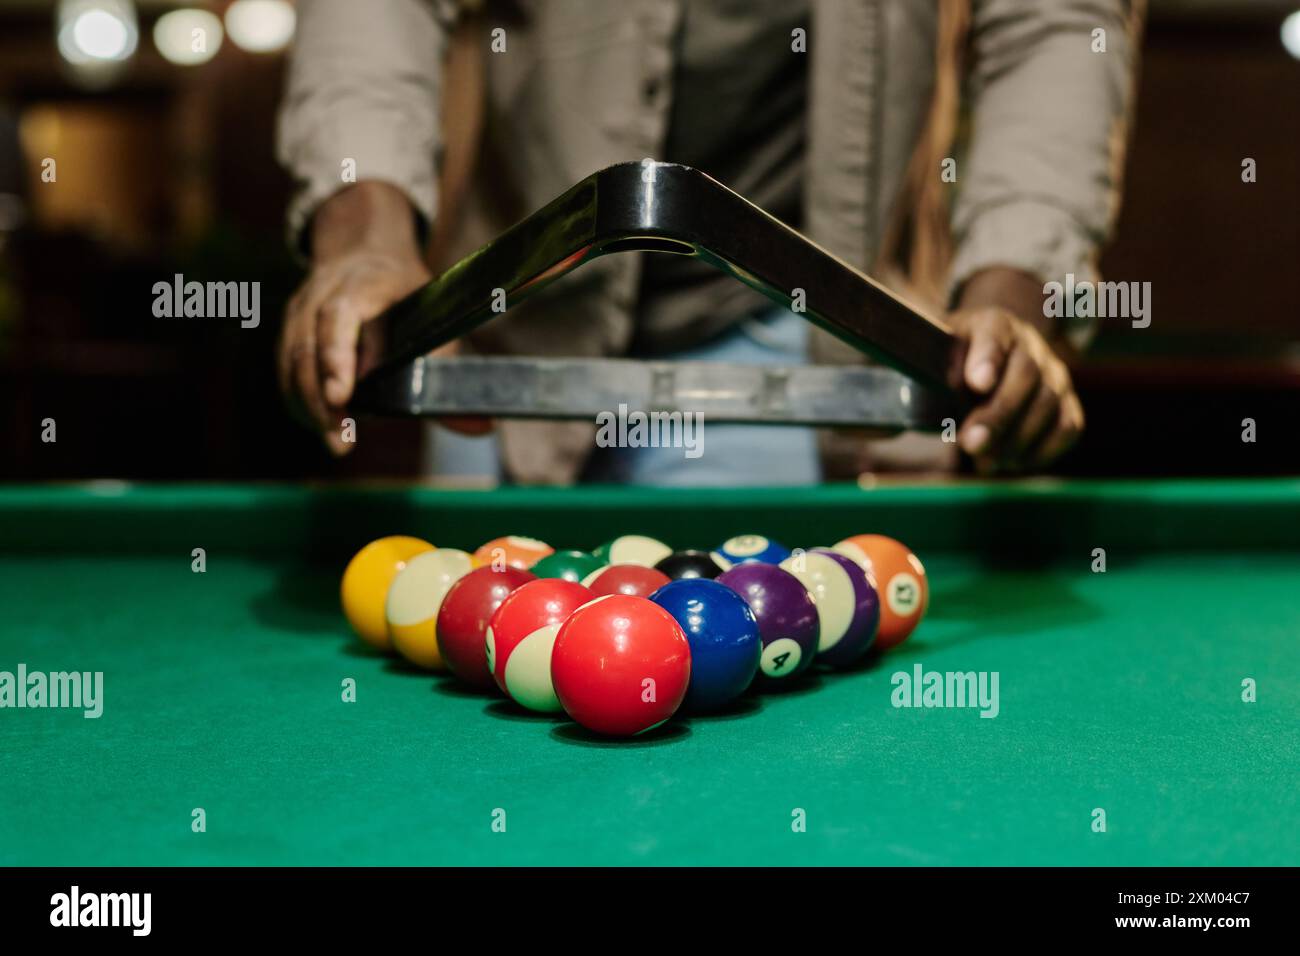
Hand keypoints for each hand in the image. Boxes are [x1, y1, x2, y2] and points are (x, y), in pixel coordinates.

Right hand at [279, 244, 431, 454]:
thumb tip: (481, 428)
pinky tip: (322, 426)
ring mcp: (299, 311)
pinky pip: (286, 370)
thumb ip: (450, 370)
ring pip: (291, 362)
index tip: (342, 397)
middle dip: (321, 400)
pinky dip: (300, 401)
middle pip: (308, 347)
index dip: (337, 358)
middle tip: (340, 441)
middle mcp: (321, 293)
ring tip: (335, 441)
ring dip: (309, 407)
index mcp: (362, 283)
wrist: (366, 253)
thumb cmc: (407, 293)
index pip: (338, 318)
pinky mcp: (288, 331)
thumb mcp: (436, 317)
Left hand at [946, 306, 1084, 473]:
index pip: (994, 332)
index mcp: (992, 324)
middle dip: (999, 415)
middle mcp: (1029, 345)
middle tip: (971, 444)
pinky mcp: (1067, 404)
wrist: (983, 368)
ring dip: (1016, 440)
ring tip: (984, 462)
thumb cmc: (952, 365)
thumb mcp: (933, 356)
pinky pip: (1068, 427)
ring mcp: (1054, 374)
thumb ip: (930, 369)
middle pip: (1026, 375)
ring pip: (1048, 405)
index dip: (988, 358)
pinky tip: (1012, 462)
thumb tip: (936, 394)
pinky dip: (1042, 450)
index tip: (977, 383)